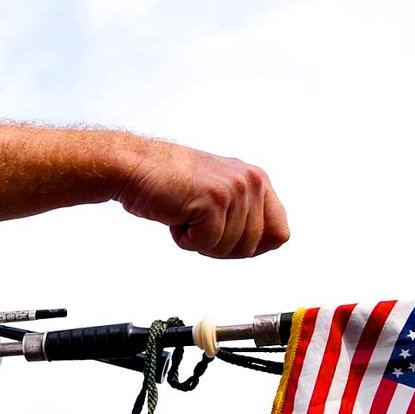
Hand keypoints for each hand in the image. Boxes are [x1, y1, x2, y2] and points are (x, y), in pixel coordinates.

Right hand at [118, 141, 289, 259]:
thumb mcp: (218, 193)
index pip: (279, 233)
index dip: (252, 247)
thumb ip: (243, 212)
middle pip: (252, 246)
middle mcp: (252, 182)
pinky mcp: (213, 200)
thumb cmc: (168, 183)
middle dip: (220, 247)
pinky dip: (184, 239)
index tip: (224, 239)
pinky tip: (175, 216)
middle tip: (196, 225)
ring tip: (184, 215)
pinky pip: (205, 242)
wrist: (134, 166)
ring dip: (199, 242)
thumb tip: (262, 242)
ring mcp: (234, 190)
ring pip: (229, 248)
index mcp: (257, 180)